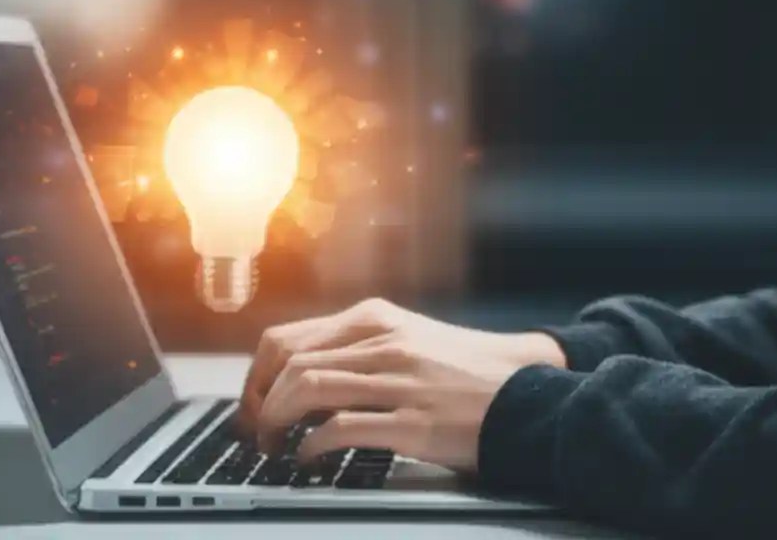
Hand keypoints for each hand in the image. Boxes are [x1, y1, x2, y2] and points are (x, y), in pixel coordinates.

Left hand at [238, 297, 565, 471]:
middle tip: (254, 432)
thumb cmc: (467, 372)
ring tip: (274, 447)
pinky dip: (311, 446)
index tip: (250, 402)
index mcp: (376, 319)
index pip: (287, 339)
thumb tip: (298, 377)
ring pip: (307, 389)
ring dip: (276, 423)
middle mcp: (383, 342)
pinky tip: (308, 458)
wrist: (525, 391)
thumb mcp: (409, 339)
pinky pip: (341, 429)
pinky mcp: (413, 422)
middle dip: (257, 403)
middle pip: (289, 364)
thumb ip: (358, 349)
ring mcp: (399, 380)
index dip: (255, 377)